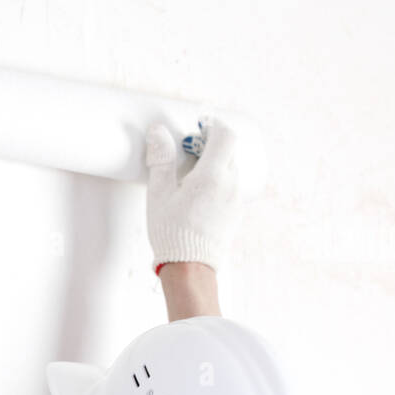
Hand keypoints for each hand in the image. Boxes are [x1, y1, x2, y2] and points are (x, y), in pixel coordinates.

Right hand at [145, 116, 239, 275]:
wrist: (190, 268)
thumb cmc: (172, 231)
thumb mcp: (159, 192)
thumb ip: (161, 159)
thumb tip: (158, 132)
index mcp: (213, 175)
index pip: (225, 135)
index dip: (213, 126)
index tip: (199, 126)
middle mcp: (230, 185)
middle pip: (228, 151)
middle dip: (210, 145)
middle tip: (188, 151)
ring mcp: (235, 200)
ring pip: (230, 170)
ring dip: (214, 165)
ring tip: (191, 176)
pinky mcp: (235, 214)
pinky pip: (230, 188)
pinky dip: (218, 183)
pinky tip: (198, 196)